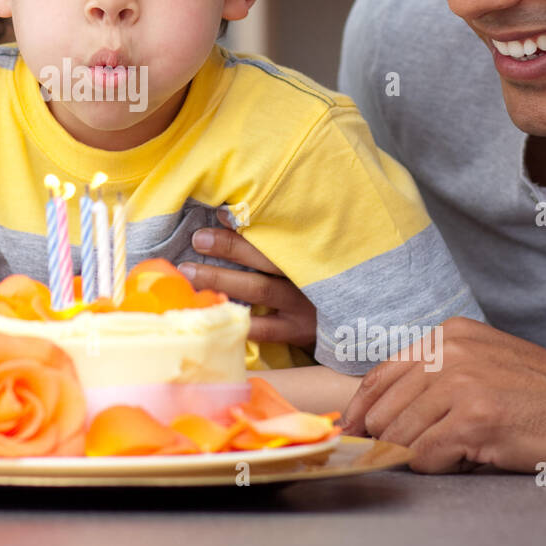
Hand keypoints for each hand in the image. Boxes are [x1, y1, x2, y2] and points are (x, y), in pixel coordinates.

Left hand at [178, 223, 316, 348]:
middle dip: (230, 246)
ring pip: (259, 288)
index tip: (220, 213)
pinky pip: (263, 328)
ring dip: (222, 279)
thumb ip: (283, 242)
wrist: (356, 324)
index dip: (248, 223)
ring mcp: (303, 305)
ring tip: (189, 272)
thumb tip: (231, 216)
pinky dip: (238, 319)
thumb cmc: (321, 284)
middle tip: (198, 239)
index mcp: (309, 251)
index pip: (278, 233)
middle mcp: (307, 275)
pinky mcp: (297, 332)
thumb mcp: (311, 259)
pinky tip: (212, 311)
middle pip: (265, 257)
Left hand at [341, 316, 545, 473]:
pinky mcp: (476, 420)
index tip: (353, 435)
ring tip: (453, 455)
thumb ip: (437, 376)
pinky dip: (437, 468)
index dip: (360, 411)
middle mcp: (450, 352)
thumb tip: (382, 412)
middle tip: (405, 456)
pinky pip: (425, 456)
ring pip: (401, 435)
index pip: (380, 376)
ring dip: (418, 456)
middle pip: (385, 409)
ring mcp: (462, 384)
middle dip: (388, 440)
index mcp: (448, 336)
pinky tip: (466, 462)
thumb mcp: (487, 363)